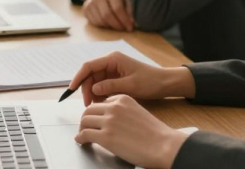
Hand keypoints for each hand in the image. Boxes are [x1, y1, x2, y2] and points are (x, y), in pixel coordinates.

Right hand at [68, 51, 194, 106]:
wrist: (165, 84)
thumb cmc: (150, 82)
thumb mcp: (130, 86)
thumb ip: (110, 86)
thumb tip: (93, 89)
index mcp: (113, 59)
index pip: (89, 66)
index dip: (78, 77)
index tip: (71, 89)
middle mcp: (111, 62)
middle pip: (90, 75)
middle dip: (87, 89)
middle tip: (88, 104)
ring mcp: (113, 70)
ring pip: (95, 82)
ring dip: (93, 93)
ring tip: (96, 105)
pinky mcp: (116, 78)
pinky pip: (102, 86)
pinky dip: (100, 94)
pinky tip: (103, 103)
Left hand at [74, 95, 188, 168]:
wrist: (164, 145)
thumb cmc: (156, 134)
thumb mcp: (138, 112)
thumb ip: (123, 112)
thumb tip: (110, 119)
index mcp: (122, 99)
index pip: (101, 102)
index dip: (96, 112)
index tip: (95, 119)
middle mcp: (114, 107)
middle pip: (89, 109)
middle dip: (86, 119)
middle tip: (86, 127)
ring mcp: (109, 121)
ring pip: (85, 121)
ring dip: (82, 128)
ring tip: (83, 135)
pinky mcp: (105, 137)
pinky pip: (85, 134)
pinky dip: (80, 138)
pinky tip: (81, 141)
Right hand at [83, 0, 134, 31]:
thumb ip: (129, 11)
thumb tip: (133, 25)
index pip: (118, 8)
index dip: (124, 20)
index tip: (130, 28)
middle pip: (107, 15)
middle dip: (117, 25)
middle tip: (123, 29)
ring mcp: (90, 2)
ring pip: (100, 20)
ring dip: (110, 26)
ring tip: (116, 25)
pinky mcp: (85, 9)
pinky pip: (94, 22)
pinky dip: (102, 26)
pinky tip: (107, 23)